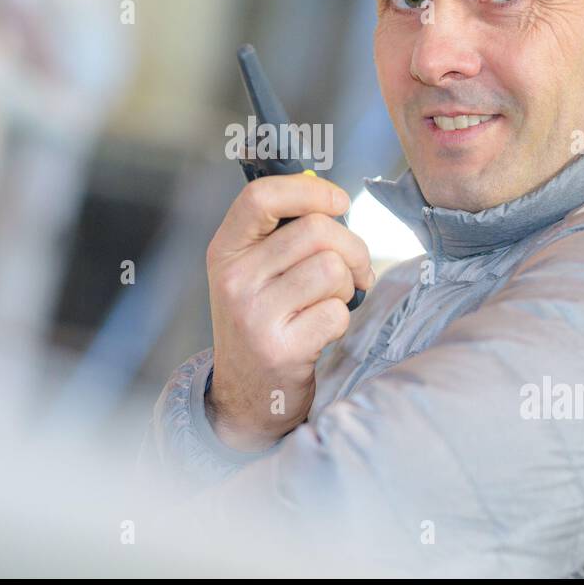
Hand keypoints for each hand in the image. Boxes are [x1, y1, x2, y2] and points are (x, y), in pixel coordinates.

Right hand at [204, 172, 373, 450]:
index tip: (339, 201)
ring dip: (346, 286)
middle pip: (316, 230)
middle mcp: (234, 279)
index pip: (260, 196)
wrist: (246, 395)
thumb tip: (332, 201)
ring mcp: (254, 315)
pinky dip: (341, 320)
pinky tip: (322, 330)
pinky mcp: (280, 349)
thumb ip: (283, 234)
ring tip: (332, 301)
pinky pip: (337, 312)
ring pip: (332, 269)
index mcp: (226, 251)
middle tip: (357, 268)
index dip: (309, 189)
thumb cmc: (263, 321)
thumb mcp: (254, 273)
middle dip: (353, 247)